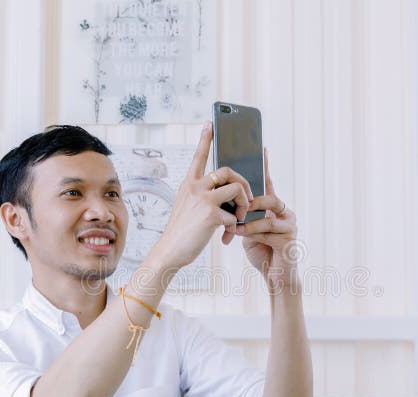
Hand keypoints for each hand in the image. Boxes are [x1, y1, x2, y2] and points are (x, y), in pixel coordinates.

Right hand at [149, 122, 253, 269]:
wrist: (169, 252)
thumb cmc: (181, 233)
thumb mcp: (188, 207)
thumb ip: (203, 196)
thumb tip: (228, 195)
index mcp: (188, 184)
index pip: (198, 156)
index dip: (205, 139)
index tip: (210, 123)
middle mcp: (195, 187)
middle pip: (228, 171)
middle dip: (243, 183)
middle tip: (247, 198)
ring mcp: (203, 199)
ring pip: (237, 188)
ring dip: (245, 204)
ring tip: (240, 218)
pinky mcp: (211, 214)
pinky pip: (234, 216)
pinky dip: (233, 228)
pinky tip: (225, 238)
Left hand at [233, 148, 299, 289]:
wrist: (275, 276)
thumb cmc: (261, 251)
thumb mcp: (247, 230)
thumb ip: (242, 215)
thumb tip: (227, 202)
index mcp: (273, 208)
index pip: (268, 183)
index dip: (264, 166)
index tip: (261, 147)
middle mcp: (284, 212)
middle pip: (269, 196)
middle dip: (251, 199)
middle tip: (237, 204)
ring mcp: (290, 224)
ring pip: (268, 213)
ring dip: (249, 220)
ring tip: (236, 226)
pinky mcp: (290, 237)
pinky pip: (269, 229)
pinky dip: (253, 232)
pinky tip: (241, 235)